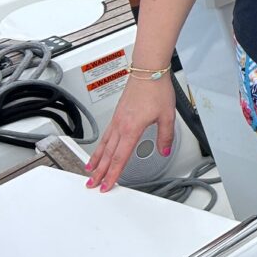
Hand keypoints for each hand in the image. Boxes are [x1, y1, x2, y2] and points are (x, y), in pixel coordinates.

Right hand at [84, 74, 175, 191]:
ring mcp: (117, 120)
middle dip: (99, 172)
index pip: (120, 158)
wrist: (148, 71)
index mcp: (131, 129)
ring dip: (96, 160)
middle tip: (92, 185)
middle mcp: (121, 126)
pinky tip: (99, 150)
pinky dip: (100, 146)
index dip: (113, 174)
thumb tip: (164, 150)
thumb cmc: (156, 89)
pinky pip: (106, 135)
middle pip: (108, 155)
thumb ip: (166, 136)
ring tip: (89, 171)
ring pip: (104, 145)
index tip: (107, 185)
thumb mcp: (167, 115)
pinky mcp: (117, 114)